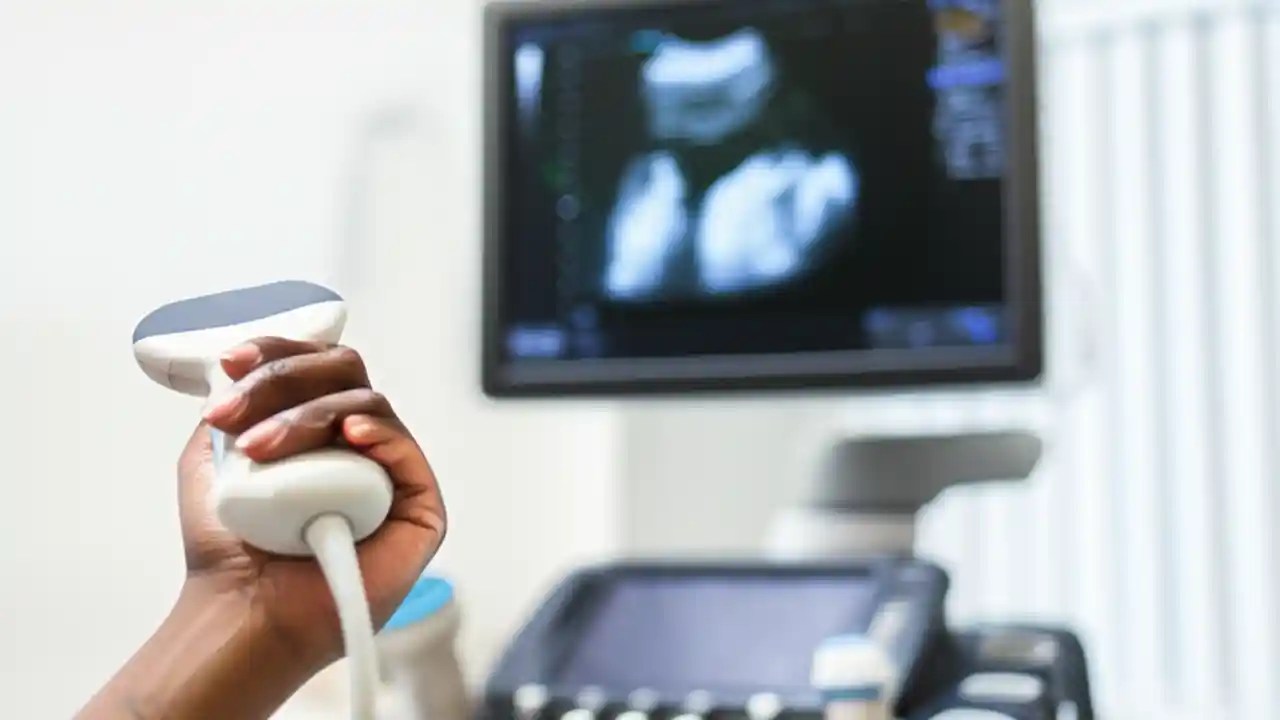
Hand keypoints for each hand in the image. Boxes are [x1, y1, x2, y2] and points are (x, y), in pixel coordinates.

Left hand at [183, 337, 446, 667]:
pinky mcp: (420, 509)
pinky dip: (380, 434)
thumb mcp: (212, 459)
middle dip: (283, 379)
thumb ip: (233, 407)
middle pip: (344, 372)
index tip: (232, 361)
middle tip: (233, 416)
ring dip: (306, 416)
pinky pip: (407, 453)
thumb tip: (242, 365)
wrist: (243, 611)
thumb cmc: (230, 547)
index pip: (315, 365)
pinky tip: (348, 436)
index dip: (278, 351)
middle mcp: (359, 444)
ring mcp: (391, 473)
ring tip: (258, 452)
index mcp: (319, 428)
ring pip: (366, 406)